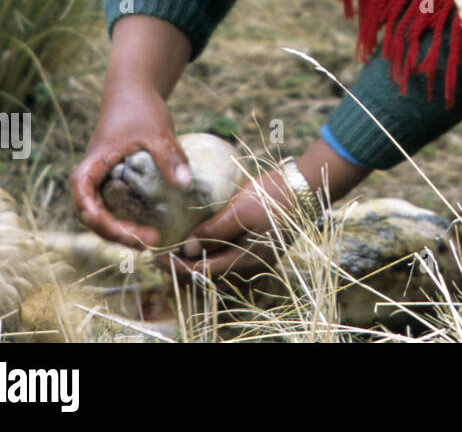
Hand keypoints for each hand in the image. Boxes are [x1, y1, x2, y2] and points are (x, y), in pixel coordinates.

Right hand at [70, 81, 191, 249]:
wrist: (134, 93)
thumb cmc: (139, 109)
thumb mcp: (156, 131)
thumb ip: (168, 157)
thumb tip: (185, 185)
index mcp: (89, 170)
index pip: (85, 205)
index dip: (104, 224)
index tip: (130, 234)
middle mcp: (90, 181)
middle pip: (94, 218)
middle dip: (118, 234)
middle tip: (150, 242)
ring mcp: (102, 182)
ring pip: (104, 216)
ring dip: (123, 231)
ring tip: (153, 241)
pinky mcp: (115, 182)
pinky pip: (116, 208)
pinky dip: (130, 219)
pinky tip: (154, 225)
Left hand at [160, 166, 296, 280]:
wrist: (305, 187)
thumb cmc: (272, 196)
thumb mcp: (239, 210)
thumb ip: (214, 231)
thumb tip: (187, 247)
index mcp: (245, 259)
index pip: (202, 272)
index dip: (177, 266)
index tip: (157, 257)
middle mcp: (251, 264)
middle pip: (210, 274)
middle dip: (184, 267)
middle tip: (163, 256)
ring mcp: (257, 257)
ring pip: (219, 267)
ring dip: (197, 261)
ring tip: (179, 250)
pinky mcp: (260, 247)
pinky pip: (229, 258)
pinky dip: (212, 253)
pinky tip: (204, 242)